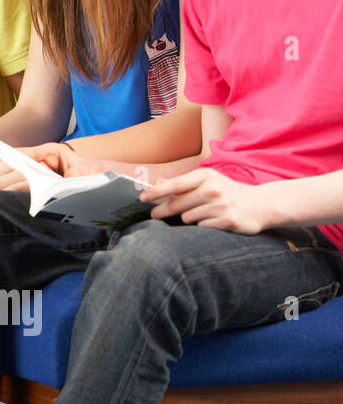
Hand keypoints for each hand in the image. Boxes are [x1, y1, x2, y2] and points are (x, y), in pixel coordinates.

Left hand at [0, 144, 106, 190]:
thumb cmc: (77, 193)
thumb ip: (20, 193)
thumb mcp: (41, 194)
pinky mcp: (55, 155)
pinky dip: (12, 185)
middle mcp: (32, 153)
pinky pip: (28, 172)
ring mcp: (43, 153)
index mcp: (26, 160)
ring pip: (8, 168)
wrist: (110, 182)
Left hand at [141, 168, 270, 233]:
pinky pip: (201, 227)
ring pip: (187, 218)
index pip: (175, 185)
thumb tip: (157, 183)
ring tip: (201, 214)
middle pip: (176, 204)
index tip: (141, 198)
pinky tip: (213, 221)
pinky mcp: (228, 221)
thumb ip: (183, 183)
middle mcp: (213, 189)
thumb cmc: (229, 192)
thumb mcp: (208, 181)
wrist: (262, 204)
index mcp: (206, 176)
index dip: (156, 192)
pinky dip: (202, 226)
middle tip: (154, 215)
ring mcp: (221, 206)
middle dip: (162, 211)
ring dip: (188, 219)